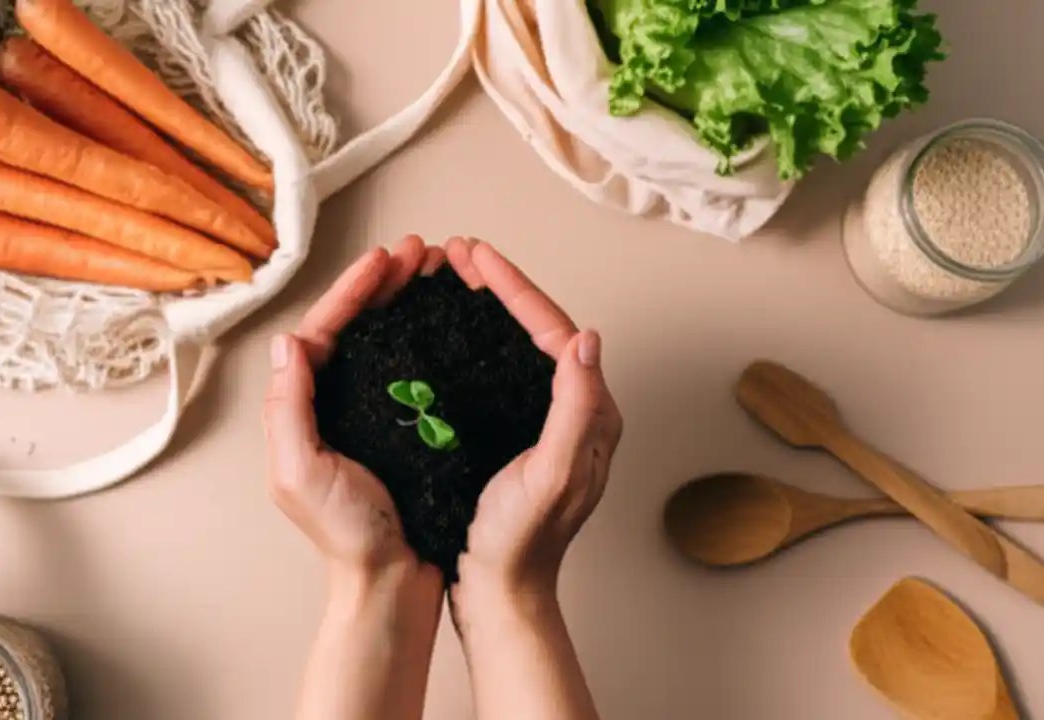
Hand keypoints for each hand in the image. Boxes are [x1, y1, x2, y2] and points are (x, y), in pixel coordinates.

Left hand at [265, 236, 449, 719]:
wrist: (391, 581)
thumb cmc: (347, 537)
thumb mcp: (300, 473)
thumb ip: (288, 409)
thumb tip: (288, 342)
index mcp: (302, 409)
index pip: (322, 330)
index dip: (353, 290)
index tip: (383, 261)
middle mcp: (331, 405)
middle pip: (353, 326)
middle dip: (382, 284)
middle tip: (418, 254)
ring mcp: (365, 414)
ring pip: (380, 340)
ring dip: (401, 302)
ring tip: (431, 274)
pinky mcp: (398, 428)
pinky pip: (406, 368)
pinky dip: (420, 337)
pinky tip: (441, 323)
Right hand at [443, 238, 623, 608]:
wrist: (502, 592)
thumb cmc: (521, 541)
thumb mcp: (553, 474)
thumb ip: (576, 408)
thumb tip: (585, 339)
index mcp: (590, 413)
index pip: (554, 330)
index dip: (514, 287)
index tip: (476, 257)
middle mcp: (575, 411)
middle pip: (539, 329)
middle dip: (501, 287)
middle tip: (459, 256)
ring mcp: (547, 422)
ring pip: (520, 346)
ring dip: (489, 308)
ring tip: (454, 280)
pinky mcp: (521, 434)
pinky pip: (504, 370)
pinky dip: (480, 342)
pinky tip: (453, 334)